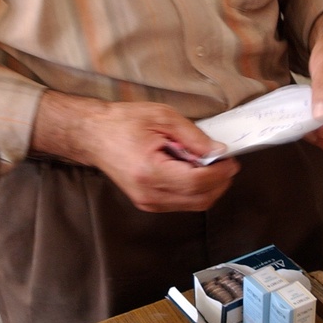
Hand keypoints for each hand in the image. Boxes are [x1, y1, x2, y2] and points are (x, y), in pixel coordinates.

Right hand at [32, 94, 239, 213]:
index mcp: (150, 172)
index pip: (197, 183)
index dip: (220, 173)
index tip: (230, 160)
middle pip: (200, 199)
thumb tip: (218, 151)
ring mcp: (148, 202)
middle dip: (219, 182)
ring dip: (209, 187)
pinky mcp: (148, 203)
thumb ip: (193, 136)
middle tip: (225, 162)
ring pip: (193, 204)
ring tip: (207, 163)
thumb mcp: (162, 117)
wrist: (92, 135)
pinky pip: (182, 203)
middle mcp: (149, 194)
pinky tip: (192, 170)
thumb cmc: (122, 122)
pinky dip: (195, 189)